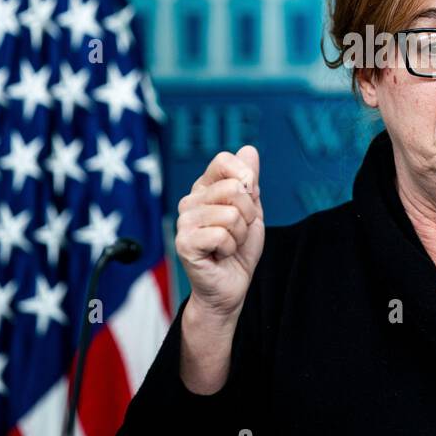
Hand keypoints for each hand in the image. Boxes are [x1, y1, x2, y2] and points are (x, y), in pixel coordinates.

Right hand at [175, 145, 263, 318]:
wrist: (231, 286)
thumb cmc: (239, 249)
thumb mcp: (252, 210)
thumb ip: (250, 181)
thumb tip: (249, 149)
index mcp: (204, 188)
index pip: (224, 161)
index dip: (246, 178)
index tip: (249, 200)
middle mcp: (190, 200)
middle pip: (233, 188)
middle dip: (248, 214)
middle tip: (239, 231)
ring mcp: (184, 221)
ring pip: (231, 214)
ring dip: (240, 234)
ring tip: (229, 244)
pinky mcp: (184, 242)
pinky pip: (221, 234)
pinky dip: (230, 248)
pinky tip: (219, 255)